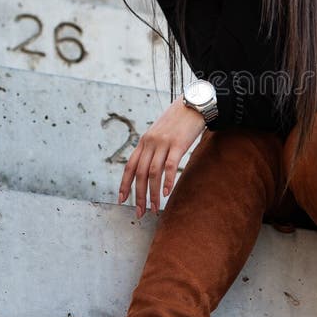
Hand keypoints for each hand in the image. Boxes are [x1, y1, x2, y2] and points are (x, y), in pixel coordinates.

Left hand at [118, 99, 206, 218]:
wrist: (194, 103)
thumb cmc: (179, 120)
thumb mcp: (160, 132)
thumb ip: (153, 147)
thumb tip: (150, 166)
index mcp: (144, 141)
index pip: (130, 166)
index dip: (124, 184)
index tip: (122, 200)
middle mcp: (150, 142)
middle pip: (140, 173)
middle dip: (138, 195)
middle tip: (140, 212)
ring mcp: (164, 143)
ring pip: (153, 173)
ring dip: (152, 193)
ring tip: (154, 208)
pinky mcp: (178, 143)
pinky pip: (170, 165)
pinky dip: (167, 181)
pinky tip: (166, 193)